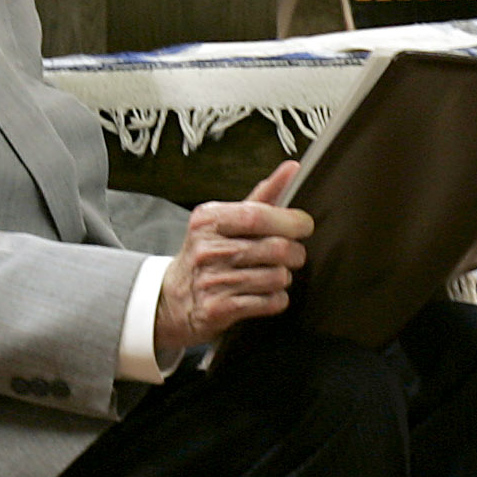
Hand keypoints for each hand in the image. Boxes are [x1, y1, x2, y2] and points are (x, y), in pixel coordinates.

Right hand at [154, 161, 311, 359]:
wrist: (172, 299)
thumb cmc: (208, 254)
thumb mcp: (225, 221)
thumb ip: (262, 196)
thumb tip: (293, 168)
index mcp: (208, 220)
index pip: (257, 216)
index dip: (290, 220)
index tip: (304, 225)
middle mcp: (208, 250)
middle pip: (275, 248)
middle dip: (295, 253)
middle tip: (293, 254)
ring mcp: (212, 281)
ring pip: (276, 277)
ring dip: (284, 277)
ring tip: (273, 274)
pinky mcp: (219, 309)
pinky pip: (269, 302)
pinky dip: (276, 299)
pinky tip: (265, 294)